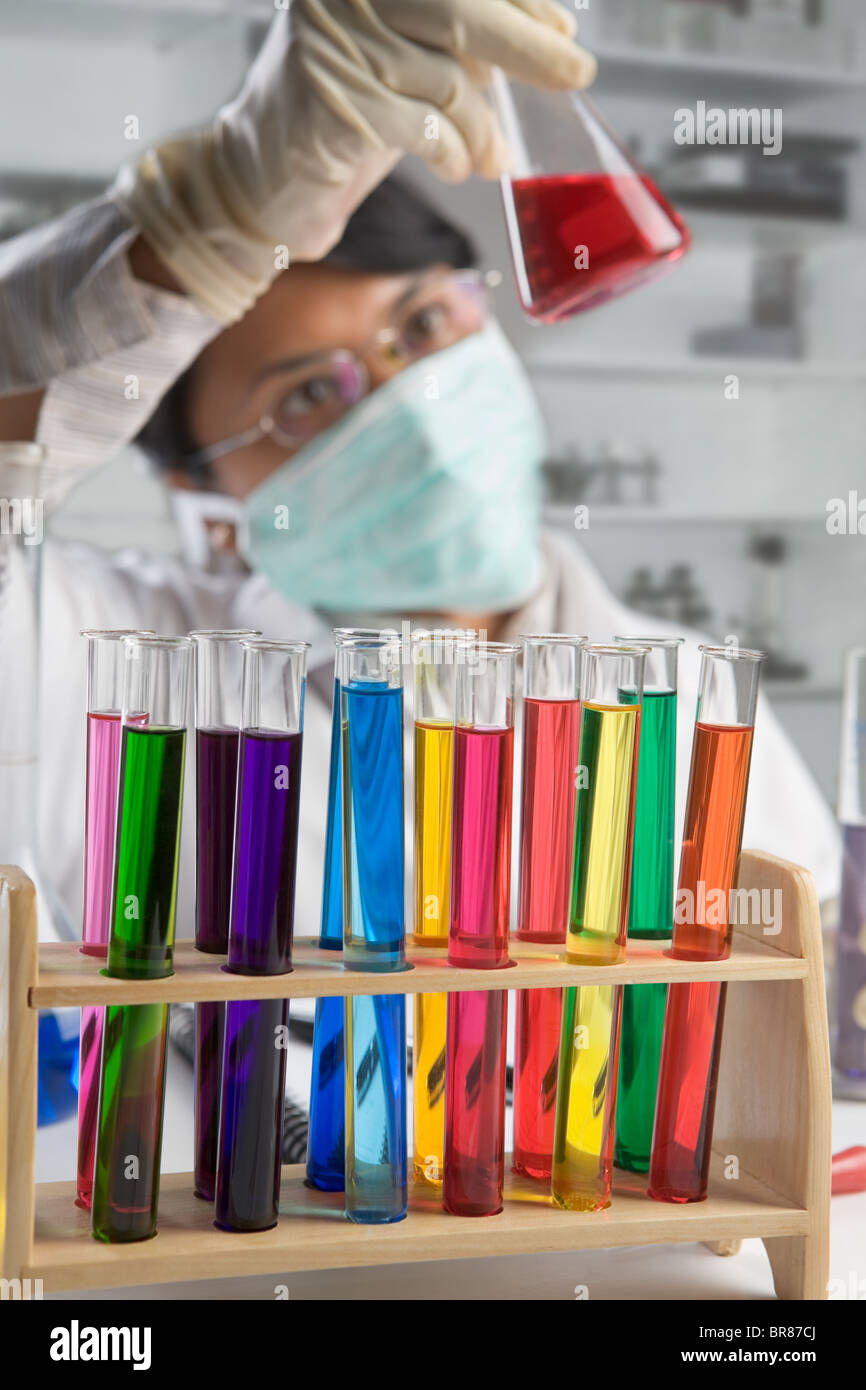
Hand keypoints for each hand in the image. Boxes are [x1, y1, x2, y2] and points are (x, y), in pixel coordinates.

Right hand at [111, 1, 594, 324]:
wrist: (258, 183)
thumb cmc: (337, 120)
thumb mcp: (397, 62)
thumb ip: (450, 40)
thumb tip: (539, 33)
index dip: (520, 0)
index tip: (562, 26)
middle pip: (462, 11)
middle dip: (528, 47)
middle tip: (574, 71)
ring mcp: (336, 47)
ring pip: (450, 80)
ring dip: (484, 127)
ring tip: (492, 155)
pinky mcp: (336, 105)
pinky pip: (426, 127)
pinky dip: (455, 153)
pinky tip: (458, 167)